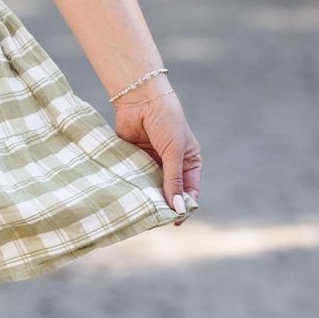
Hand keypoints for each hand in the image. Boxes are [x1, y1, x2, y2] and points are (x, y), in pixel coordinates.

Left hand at [113, 78, 200, 222]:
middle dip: (163, 204)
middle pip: (169, 192)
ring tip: (141, 211)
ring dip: (147, 198)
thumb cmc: (166, 120)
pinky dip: (133, 187)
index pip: (189, 191)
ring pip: (151, 188)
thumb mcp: (174, 150)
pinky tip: (129, 197)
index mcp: (189, 162)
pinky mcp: (135, 159)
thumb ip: (174, 179)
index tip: (175, 221)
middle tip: (155, 219)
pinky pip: (135, 178)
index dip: (184, 206)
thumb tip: (179, 208)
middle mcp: (172, 165)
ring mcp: (152, 162)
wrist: (140, 97)